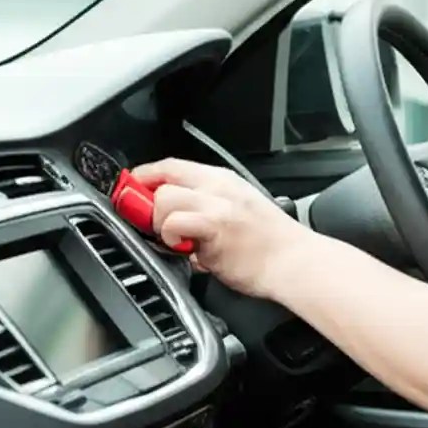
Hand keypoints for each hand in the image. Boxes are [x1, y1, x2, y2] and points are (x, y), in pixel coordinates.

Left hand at [130, 158, 320, 299]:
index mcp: (224, 180)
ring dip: (161, 223)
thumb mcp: (239, 211)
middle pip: (163, 179)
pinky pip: (175, 223)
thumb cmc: (272, 245)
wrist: (295, 262)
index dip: (145, 175)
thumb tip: (177, 224)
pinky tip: (187, 251)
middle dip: (149, 204)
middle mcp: (219, 187)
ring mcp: (217, 205)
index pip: (173, 165)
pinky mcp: (214, 226)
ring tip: (177, 242)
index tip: (132, 188)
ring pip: (164, 200)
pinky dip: (172, 237)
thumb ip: (208, 211)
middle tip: (155, 227)